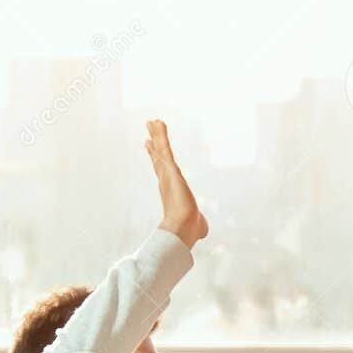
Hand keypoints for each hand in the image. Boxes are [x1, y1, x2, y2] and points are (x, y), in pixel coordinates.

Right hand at [146, 120, 207, 247]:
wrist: (184, 228)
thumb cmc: (190, 230)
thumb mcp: (197, 225)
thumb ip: (199, 225)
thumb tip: (202, 232)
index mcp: (171, 190)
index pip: (162, 170)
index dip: (156, 158)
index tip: (151, 148)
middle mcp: (166, 180)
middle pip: (158, 157)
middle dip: (154, 142)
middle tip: (149, 129)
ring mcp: (166, 173)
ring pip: (161, 150)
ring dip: (158, 134)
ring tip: (153, 121)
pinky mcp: (170, 169)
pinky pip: (165, 148)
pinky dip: (161, 135)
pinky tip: (158, 123)